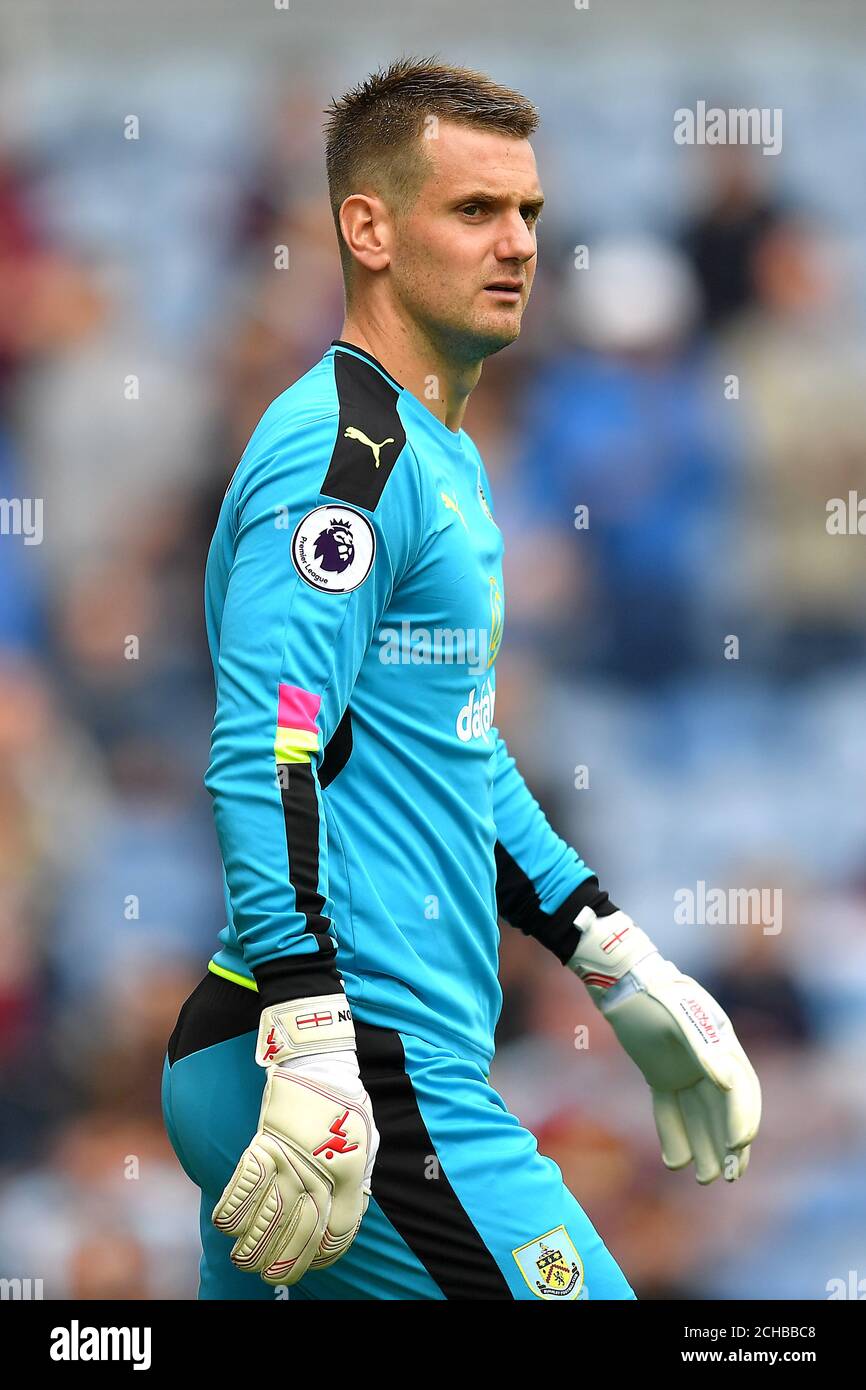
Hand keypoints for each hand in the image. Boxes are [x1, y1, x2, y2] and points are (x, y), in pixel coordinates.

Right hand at [212, 995, 378, 1284]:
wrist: (320, 1061)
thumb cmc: (345, 1102)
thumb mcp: (367, 1142)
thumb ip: (357, 1180)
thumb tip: (350, 1212)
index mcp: (349, 1178)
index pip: (336, 1234)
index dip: (322, 1255)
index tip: (311, 1263)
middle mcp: (319, 1176)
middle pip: (297, 1235)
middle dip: (281, 1263)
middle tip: (268, 1275)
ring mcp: (289, 1162)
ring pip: (266, 1219)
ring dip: (251, 1246)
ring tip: (243, 1261)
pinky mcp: (263, 1145)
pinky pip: (243, 1186)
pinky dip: (231, 1209)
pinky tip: (227, 1225)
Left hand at [568, 908, 760, 1183]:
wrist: (620, 979)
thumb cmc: (653, 991)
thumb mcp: (677, 1014)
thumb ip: (703, 1047)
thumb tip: (728, 1082)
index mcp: (721, 1044)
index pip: (740, 1090)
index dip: (742, 1118)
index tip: (737, 1145)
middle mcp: (707, 1060)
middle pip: (724, 1110)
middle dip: (729, 1144)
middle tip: (729, 1176)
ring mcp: (684, 1068)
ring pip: (699, 1115)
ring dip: (705, 1147)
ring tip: (706, 1180)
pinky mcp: (661, 1074)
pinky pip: (671, 1109)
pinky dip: (673, 1134)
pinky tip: (673, 1162)